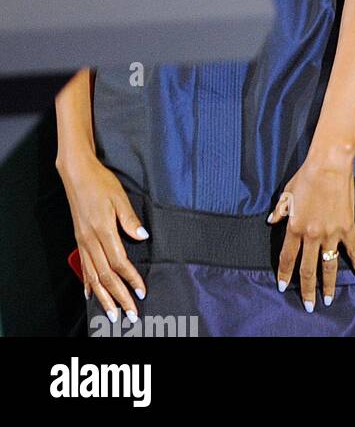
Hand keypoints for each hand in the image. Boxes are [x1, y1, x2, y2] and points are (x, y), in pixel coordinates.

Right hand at [57, 151, 148, 322]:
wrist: (77, 175)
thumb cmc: (100, 183)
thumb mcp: (120, 197)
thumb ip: (130, 220)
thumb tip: (142, 237)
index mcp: (103, 230)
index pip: (119, 263)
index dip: (130, 279)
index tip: (141, 292)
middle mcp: (91, 241)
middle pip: (106, 276)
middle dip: (119, 296)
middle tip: (130, 314)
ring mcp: (83, 242)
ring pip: (93, 277)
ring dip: (104, 297)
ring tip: (112, 313)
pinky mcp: (79, 240)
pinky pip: (84, 267)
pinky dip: (88, 284)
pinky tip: (92, 295)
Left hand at [268, 152, 354, 311]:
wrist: (330, 165)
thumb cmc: (307, 176)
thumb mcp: (287, 194)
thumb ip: (280, 211)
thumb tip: (272, 220)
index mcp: (295, 228)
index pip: (287, 259)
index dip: (284, 274)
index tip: (283, 287)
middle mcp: (312, 235)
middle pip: (308, 270)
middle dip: (306, 290)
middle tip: (308, 306)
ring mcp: (331, 233)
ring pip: (329, 265)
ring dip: (328, 285)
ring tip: (328, 300)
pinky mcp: (347, 227)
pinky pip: (353, 250)